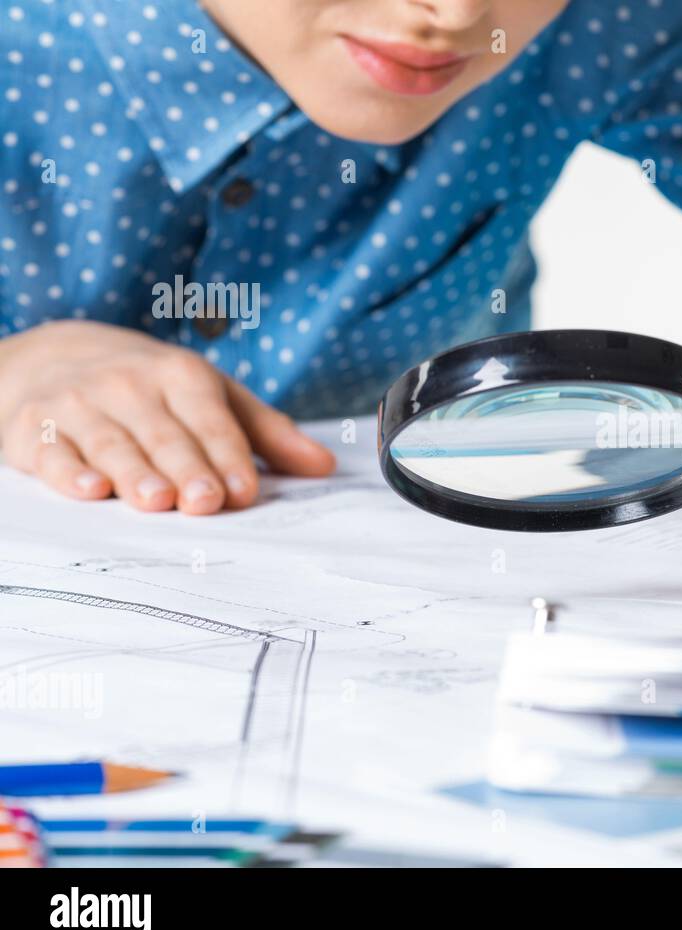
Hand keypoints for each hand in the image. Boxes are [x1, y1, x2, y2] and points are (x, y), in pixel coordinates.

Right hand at [0, 320, 335, 513]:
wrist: (53, 354)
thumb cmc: (152, 387)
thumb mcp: (212, 394)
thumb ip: (267, 432)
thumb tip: (325, 466)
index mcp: (181, 375)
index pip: (211, 420)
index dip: (228, 456)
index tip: (244, 491)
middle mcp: (130, 385)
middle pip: (165, 436)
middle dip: (187, 469)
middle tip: (206, 502)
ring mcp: (80, 405)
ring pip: (113, 445)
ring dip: (135, 473)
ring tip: (158, 501)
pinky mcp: (35, 428)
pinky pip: (53, 452)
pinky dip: (69, 470)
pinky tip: (90, 489)